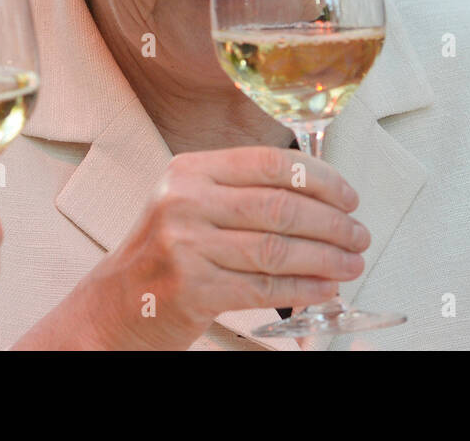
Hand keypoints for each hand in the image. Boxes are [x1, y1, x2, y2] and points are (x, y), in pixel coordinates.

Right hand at [18, 145, 369, 349]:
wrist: (111, 306)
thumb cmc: (161, 255)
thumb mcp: (189, 204)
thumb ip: (241, 192)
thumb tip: (319, 196)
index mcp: (190, 171)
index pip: (270, 163)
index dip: (320, 180)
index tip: (348, 197)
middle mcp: (185, 201)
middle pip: (280, 206)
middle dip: (332, 224)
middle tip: (358, 235)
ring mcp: (186, 245)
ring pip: (277, 248)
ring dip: (325, 258)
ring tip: (350, 264)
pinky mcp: (192, 289)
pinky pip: (264, 286)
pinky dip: (303, 289)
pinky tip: (324, 289)